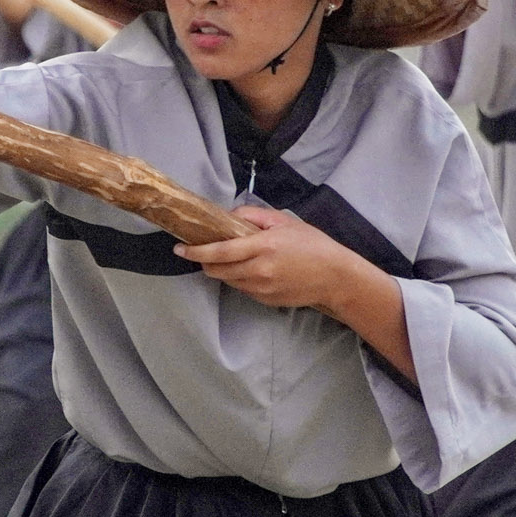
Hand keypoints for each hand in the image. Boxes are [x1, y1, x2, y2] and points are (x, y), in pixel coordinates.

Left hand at [172, 206, 358, 311]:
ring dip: (221, 270)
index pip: (219, 251)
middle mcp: (259, 270)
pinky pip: (243, 289)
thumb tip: (231, 215)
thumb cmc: (312, 245)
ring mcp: (262, 288)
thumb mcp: (284, 221)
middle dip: (204, 261)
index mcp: (263, 246)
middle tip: (201, 252)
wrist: (334, 277)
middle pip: (217, 270)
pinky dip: (239, 279)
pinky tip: (250, 270)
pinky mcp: (266, 301)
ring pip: (228, 280)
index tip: (180, 249)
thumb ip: (254, 216)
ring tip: (228, 258)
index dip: (196, 251)